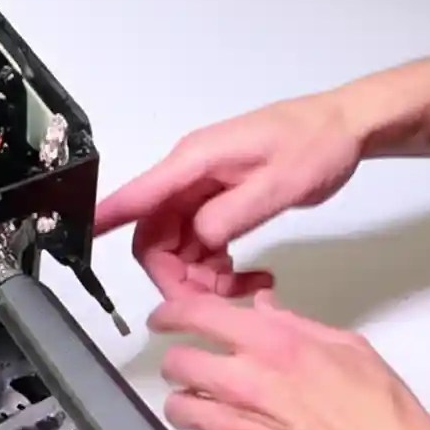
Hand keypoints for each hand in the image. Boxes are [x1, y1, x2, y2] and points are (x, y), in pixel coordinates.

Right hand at [94, 94, 362, 298]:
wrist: (345, 127)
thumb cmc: (316, 145)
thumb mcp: (280, 184)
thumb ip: (233, 214)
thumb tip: (200, 241)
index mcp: (194, 163)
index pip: (137, 197)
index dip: (106, 222)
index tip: (83, 242)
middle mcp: (189, 177)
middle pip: (155, 237)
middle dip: (177, 276)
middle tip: (215, 301)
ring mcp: (203, 190)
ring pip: (178, 248)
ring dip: (202, 278)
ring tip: (246, 289)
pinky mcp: (219, 202)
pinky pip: (202, 245)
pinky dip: (218, 269)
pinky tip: (250, 277)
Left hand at [151, 290, 429, 429]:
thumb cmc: (379, 413)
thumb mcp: (344, 345)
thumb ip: (294, 324)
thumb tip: (264, 308)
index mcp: (272, 345)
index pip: (198, 315)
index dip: (171, 313)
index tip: (165, 318)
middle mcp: (245, 382)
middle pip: (176, 362)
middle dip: (181, 360)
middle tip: (192, 364)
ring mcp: (236, 426)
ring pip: (175, 407)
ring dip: (185, 402)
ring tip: (202, 404)